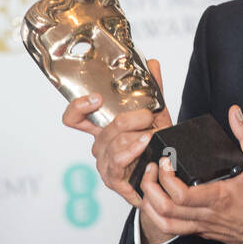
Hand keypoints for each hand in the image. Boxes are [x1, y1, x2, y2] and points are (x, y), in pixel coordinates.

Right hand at [61, 58, 173, 243]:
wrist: (167, 177)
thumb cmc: (156, 147)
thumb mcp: (157, 116)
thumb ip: (153, 90)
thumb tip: (153, 63)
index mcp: (103, 130)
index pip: (75, 118)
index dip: (78, 107)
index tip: (97, 98)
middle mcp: (99, 146)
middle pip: (105, 128)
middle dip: (131, 120)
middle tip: (149, 117)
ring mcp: (104, 165)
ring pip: (113, 145)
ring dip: (136, 138)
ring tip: (151, 135)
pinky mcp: (113, 180)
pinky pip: (118, 163)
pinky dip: (133, 154)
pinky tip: (145, 149)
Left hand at [135, 103, 242, 243]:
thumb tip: (235, 114)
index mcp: (219, 198)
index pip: (180, 194)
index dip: (165, 177)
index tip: (165, 161)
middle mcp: (208, 216)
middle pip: (165, 210)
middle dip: (149, 188)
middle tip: (150, 170)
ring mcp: (204, 227)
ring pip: (165, 224)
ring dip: (151, 206)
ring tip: (150, 187)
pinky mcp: (205, 233)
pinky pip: (175, 229)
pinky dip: (162, 216)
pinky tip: (163, 201)